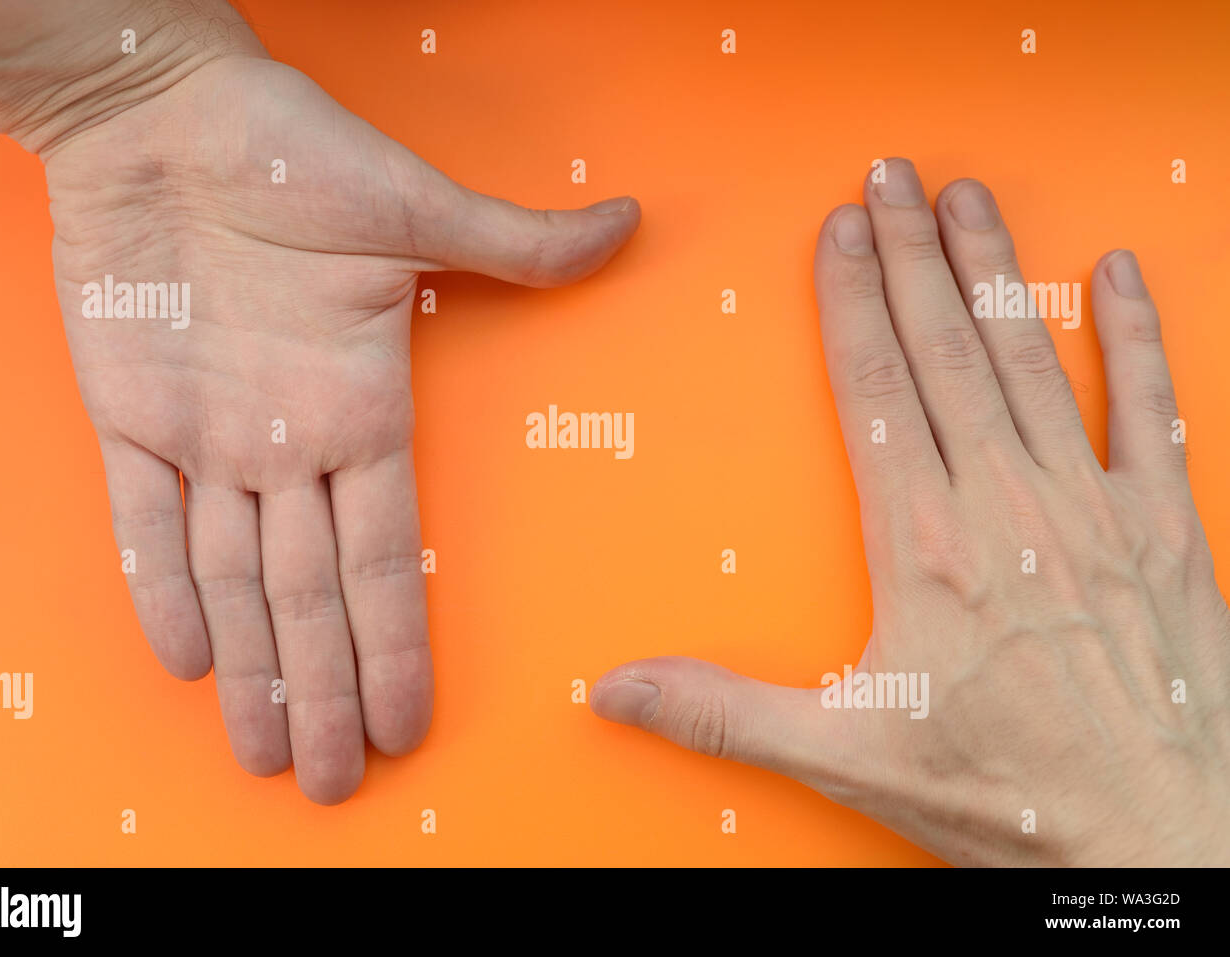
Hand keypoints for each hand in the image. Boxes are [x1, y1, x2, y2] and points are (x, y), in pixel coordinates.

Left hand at [42, 48, 639, 802]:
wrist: (166, 111)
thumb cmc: (294, 149)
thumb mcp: (412, 204)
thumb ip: (513, 242)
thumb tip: (626, 221)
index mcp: (361, 408)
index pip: (383, 558)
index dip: (394, 644)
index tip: (409, 722)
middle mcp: (291, 443)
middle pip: (311, 596)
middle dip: (326, 691)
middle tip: (339, 782)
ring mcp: (209, 436)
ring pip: (231, 579)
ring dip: (253, 668)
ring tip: (271, 753)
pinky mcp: (130, 414)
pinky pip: (143, 521)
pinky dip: (158, 588)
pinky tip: (188, 660)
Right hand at [591, 158, 1228, 864]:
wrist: (1160, 840)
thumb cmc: (1011, 797)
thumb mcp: (847, 756)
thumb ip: (723, 711)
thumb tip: (618, 690)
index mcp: (926, 548)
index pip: (873, 388)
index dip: (851, 298)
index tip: (839, 231)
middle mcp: (1008, 506)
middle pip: (944, 350)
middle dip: (911, 252)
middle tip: (890, 175)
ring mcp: (1093, 508)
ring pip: (1032, 357)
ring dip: (993, 271)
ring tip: (967, 200)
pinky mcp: (1164, 529)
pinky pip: (1150, 408)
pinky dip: (1134, 336)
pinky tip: (1115, 275)